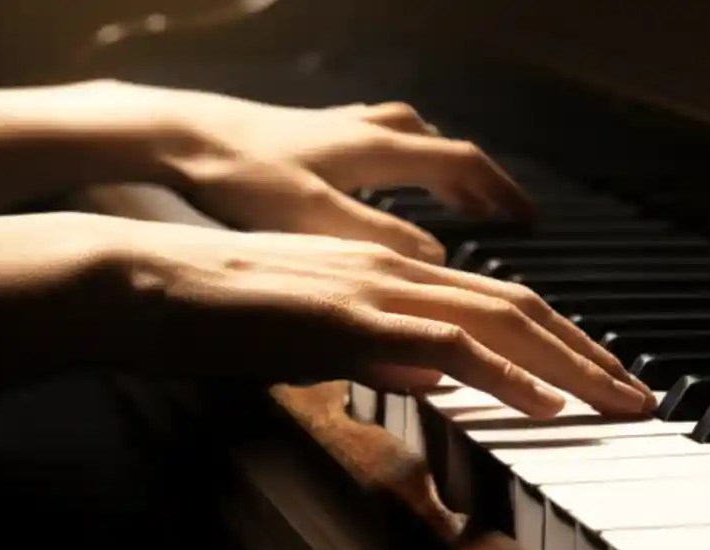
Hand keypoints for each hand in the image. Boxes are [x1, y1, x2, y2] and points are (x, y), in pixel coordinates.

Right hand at [93, 214, 647, 415]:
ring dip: (570, 365)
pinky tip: (544, 403)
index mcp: (389, 276)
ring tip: (619, 403)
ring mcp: (375, 289)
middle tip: (639, 396)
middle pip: (520, 308)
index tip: (600, 379)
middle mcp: (396, 272)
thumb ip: (378, 352)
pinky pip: (446, 344)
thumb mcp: (315, 337)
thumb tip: (435, 376)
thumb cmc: (217, 315)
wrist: (143, 284)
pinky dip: (505, 375)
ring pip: (500, 320)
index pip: (497, 306)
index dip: (559, 342)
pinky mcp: (349, 318)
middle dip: (589, 356)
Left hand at [133, 84, 534, 262]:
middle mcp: (369, 131)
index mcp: (379, 150)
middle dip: (484, 183)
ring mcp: (342, 129)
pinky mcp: (314, 136)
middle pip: (447, 149)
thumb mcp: (314, 218)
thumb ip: (380, 241)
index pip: (464, 165)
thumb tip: (439, 260)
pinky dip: (406, 164)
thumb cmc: (241, 178)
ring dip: (447, 168)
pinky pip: (382, 143)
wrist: (180, 133)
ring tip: (463, 199)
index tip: (529, 222)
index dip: (502, 194)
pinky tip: (390, 186)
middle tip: (508, 214)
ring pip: (415, 141)